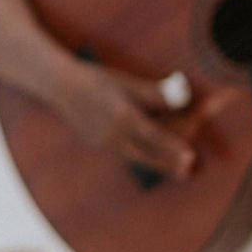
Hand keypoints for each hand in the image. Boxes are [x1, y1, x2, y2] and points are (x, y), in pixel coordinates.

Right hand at [42, 61, 193, 179]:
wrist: (60, 86)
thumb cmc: (96, 79)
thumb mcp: (127, 83)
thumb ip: (155, 93)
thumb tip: (182, 97)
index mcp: (124, 117)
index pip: (155, 137)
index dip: (174, 148)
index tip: (191, 157)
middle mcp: (114, 134)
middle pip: (146, 155)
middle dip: (166, 165)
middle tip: (185, 172)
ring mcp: (103, 141)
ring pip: (133, 156)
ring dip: (152, 162)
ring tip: (170, 167)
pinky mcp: (96, 143)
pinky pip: (121, 152)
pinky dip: (136, 155)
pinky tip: (143, 154)